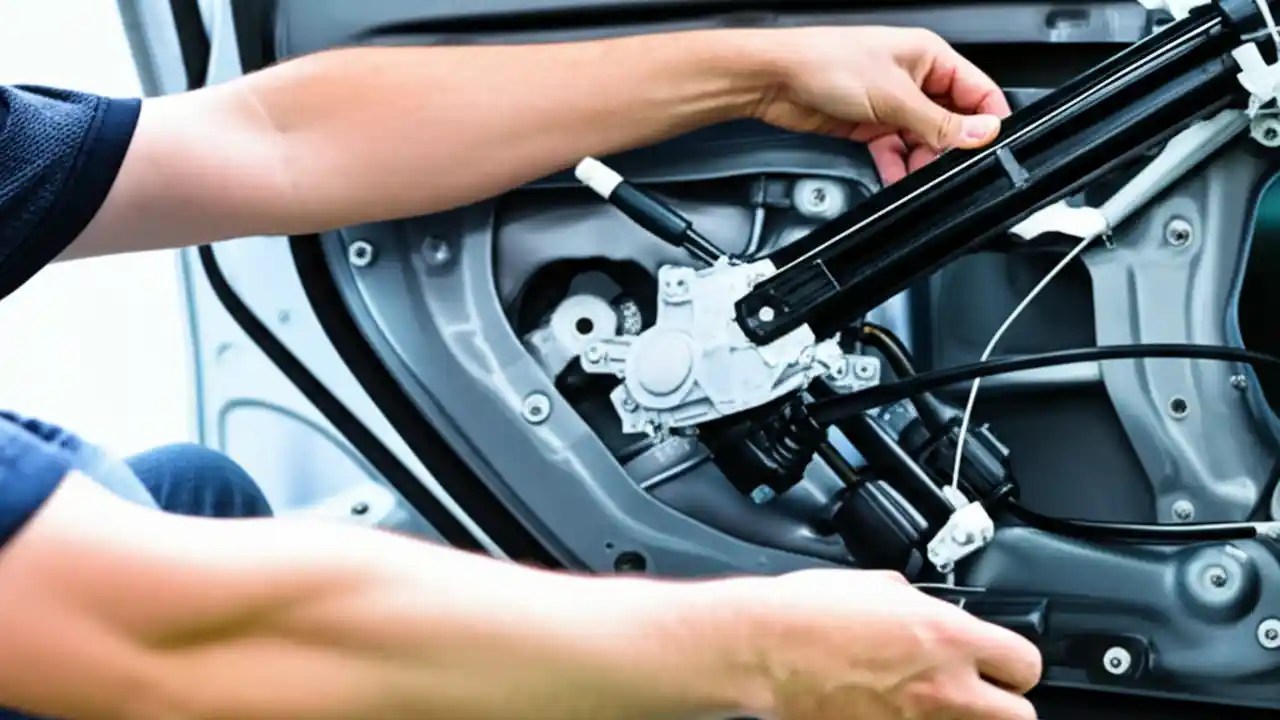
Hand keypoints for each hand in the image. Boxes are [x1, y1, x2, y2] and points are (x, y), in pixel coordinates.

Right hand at [705, 569, 1041, 718]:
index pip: (1025, 662)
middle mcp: (944, 687)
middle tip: (978, 692)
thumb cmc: (805, 614)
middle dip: (1003, 703)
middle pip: (1020, 717)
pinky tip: (893, 711)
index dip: (1012, 662)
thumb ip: (920, 604)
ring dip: (961, 717)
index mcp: (947, 635)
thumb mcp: (877, 586)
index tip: (998, 662)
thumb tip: (929, 610)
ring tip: (932, 702)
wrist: (762, 650)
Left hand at [751, 26, 1011, 184]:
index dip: (987, 120)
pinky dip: (896, 165)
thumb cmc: (827, 64)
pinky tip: (896, 177)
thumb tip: (981, 132)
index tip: (988, 147)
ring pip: (922, 139)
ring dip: (922, 161)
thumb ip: (939, 121)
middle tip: (948, 167)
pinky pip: (895, 149)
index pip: (977, 89)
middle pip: (951, 120)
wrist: (777, 79)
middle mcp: (914, 78)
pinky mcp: (870, 124)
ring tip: (919, 177)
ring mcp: (892, 102)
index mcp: (929, 56)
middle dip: (950, 147)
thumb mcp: (894, 97)